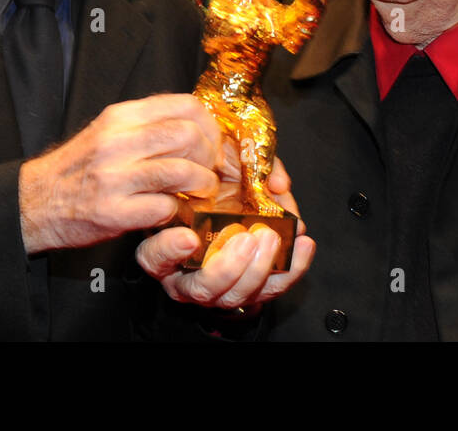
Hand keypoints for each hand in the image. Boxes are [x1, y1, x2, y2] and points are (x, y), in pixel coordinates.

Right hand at [18, 94, 222, 254]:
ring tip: (199, 191)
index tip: (212, 142)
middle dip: (209, 156)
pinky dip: (176, 210)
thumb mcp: (109, 130)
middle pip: (188, 135)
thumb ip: (147, 123)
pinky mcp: (113, 212)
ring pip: (182, 171)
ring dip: (201, 185)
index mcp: (120, 117)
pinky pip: (164, 207)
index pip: (184, 105)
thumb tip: (196, 124)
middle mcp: (117, 141)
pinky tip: (170, 210)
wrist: (36, 200)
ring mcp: (114, 177)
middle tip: (209, 170)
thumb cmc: (79, 167)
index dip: (209, 125)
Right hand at [134, 157, 315, 309]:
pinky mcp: (251, 289)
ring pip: (235, 296)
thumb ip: (239, 160)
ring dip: (259, 270)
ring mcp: (220, 287)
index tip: (189, 238)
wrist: (232, 198)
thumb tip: (276, 184)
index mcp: (166, 244)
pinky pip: (270, 290)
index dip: (168, 251)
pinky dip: (291, 269)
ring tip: (273, 238)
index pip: (154, 257)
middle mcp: (187, 274)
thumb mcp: (216, 162)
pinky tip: (303, 245)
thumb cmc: (215, 181)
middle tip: (247, 238)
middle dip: (228, 267)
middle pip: (202, 288)